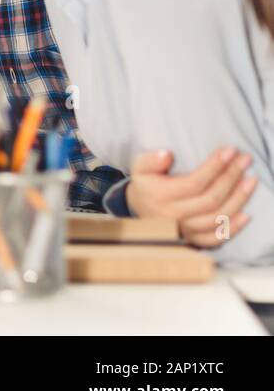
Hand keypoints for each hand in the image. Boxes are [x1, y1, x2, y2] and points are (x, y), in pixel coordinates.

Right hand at [126, 147, 256, 247]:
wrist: (140, 209)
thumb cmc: (146, 184)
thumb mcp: (140, 167)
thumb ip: (150, 160)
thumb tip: (167, 155)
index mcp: (159, 197)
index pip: (194, 183)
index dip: (215, 167)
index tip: (230, 151)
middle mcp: (172, 216)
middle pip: (210, 199)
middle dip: (231, 177)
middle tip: (245, 160)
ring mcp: (184, 230)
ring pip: (217, 217)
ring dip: (238, 199)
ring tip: (250, 180)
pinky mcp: (192, 240)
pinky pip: (216, 238)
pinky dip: (233, 228)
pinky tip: (246, 214)